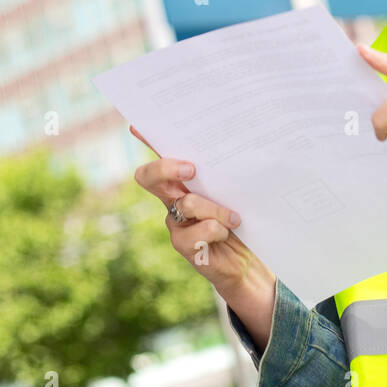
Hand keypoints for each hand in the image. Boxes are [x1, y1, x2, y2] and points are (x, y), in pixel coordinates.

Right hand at [130, 125, 264, 297]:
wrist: (249, 260)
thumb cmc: (242, 219)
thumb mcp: (235, 192)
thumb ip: (225, 174)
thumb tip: (234, 144)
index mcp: (183, 182)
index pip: (161, 156)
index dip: (146, 140)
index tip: (137, 126)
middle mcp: (173, 200)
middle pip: (150, 178)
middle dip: (165, 168)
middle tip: (192, 169)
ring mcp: (176, 224)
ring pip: (187, 204)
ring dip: (215, 208)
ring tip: (235, 217)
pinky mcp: (184, 247)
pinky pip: (198, 231)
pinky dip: (217, 229)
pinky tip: (228, 233)